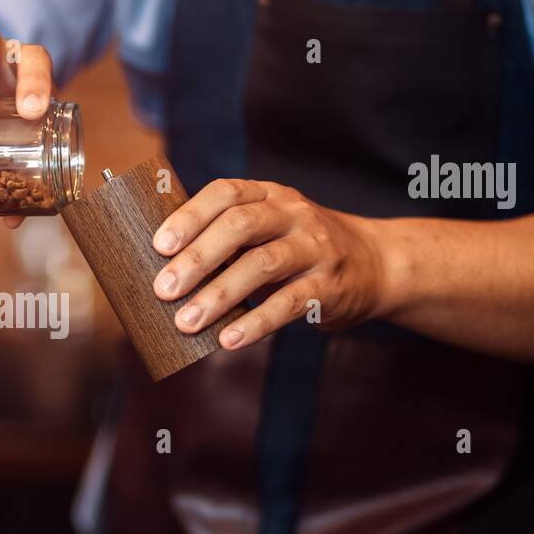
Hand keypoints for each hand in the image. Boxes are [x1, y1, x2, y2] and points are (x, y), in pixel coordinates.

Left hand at [151, 179, 390, 348]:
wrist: (375, 264)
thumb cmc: (299, 250)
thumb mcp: (268, 230)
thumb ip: (225, 241)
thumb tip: (162, 270)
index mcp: (270, 196)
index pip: (226, 194)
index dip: (189, 217)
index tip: (158, 246)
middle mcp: (294, 215)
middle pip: (240, 226)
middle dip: (197, 258)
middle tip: (163, 290)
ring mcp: (316, 248)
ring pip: (262, 263)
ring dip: (219, 294)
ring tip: (186, 322)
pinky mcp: (330, 286)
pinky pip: (289, 303)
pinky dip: (256, 323)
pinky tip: (228, 339)